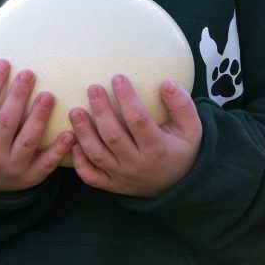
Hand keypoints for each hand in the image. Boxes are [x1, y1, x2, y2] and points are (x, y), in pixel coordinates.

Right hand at [0, 60, 73, 190]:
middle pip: (5, 123)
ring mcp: (12, 167)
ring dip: (38, 119)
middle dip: (18, 97)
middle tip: (29, 73)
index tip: (4, 62)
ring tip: (49, 96)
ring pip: (27, 142)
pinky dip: (58, 151)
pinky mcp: (30, 177)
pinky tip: (69, 134)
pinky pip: (45, 165)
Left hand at [69, 75, 202, 195]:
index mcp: (157, 148)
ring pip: (98, 156)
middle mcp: (137, 164)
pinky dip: (79, 162)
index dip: (127, 98)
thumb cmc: (182, 149)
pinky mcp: (112, 185)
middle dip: (101, 111)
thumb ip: (182, 105)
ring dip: (83, 133)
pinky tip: (72, 142)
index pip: (138, 120)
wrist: (177, 187)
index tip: (118, 78)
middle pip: (113, 137)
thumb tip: (166, 83)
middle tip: (93, 88)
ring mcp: (122, 177)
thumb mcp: (192, 128)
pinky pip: (91, 177)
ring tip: (75, 111)